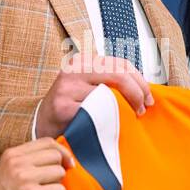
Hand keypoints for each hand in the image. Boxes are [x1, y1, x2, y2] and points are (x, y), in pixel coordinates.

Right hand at [0, 138, 72, 189]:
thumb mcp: (7, 173)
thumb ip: (28, 162)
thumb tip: (60, 157)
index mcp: (11, 154)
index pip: (46, 142)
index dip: (61, 152)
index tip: (66, 163)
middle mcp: (17, 163)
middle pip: (56, 156)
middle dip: (58, 172)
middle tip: (48, 186)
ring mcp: (26, 178)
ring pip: (60, 173)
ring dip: (55, 187)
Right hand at [36, 54, 153, 138]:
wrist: (41, 124)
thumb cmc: (70, 107)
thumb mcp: (89, 87)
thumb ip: (111, 83)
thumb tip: (145, 89)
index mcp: (84, 61)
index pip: (121, 64)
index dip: (140, 81)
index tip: (149, 97)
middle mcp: (74, 69)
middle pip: (118, 75)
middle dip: (137, 93)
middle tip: (143, 109)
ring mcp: (67, 87)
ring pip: (108, 95)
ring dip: (124, 110)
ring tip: (130, 120)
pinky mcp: (62, 107)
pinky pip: (94, 113)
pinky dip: (108, 122)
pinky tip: (111, 128)